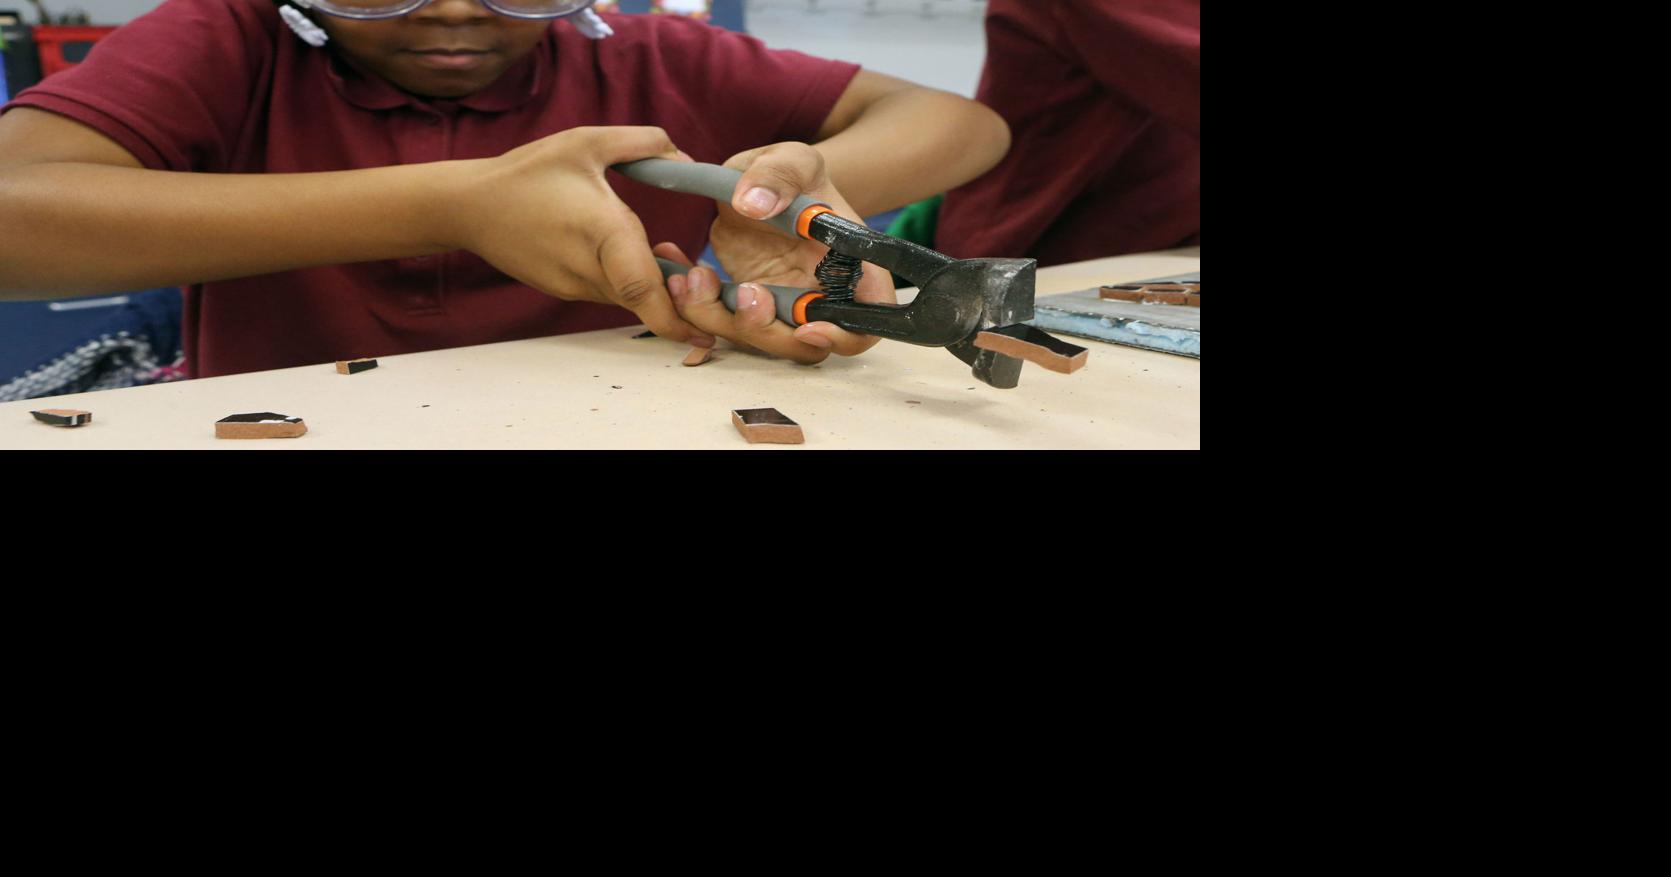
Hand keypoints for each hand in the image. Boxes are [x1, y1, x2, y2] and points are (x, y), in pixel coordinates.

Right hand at [454, 127, 713, 346]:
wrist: (470, 207)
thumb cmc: (529, 172)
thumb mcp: (587, 142)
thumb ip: (644, 143)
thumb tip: (688, 162)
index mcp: (600, 229)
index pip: (641, 288)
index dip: (674, 314)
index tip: (702, 329)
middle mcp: (587, 267)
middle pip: (645, 299)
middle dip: (678, 295)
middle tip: (695, 277)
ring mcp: (573, 285)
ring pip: (628, 298)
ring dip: (653, 286)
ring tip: (665, 254)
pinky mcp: (564, 290)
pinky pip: (608, 292)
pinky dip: (627, 281)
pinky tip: (628, 254)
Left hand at [658, 142, 894, 363]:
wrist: (756, 183)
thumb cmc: (790, 174)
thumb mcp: (792, 160)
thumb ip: (779, 175)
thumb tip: (753, 204)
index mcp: (851, 269)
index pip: (865, 324)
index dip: (843, 337)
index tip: (807, 325)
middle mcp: (817, 298)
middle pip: (804, 347)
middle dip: (766, 331)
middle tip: (743, 292)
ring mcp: (779, 309)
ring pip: (755, 341)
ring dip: (720, 319)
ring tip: (695, 276)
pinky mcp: (741, 308)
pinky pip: (718, 323)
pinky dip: (693, 307)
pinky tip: (678, 273)